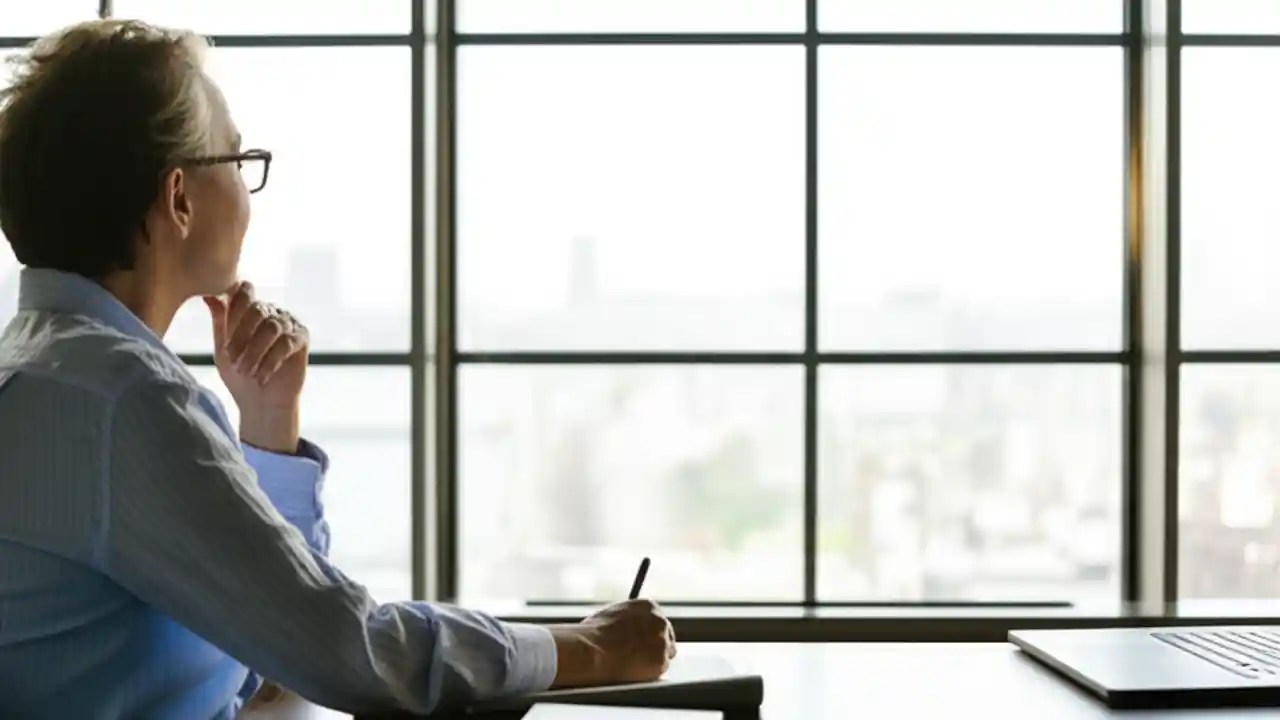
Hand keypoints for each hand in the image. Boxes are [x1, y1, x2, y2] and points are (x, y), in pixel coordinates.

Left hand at [203, 281, 309, 453]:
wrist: (260, 404)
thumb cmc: (240, 376)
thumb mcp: (223, 348)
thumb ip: (219, 321)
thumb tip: (208, 296)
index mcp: (251, 310)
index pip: (244, 293)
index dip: (234, 312)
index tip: (226, 341)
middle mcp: (272, 312)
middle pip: (258, 309)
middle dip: (241, 337)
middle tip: (233, 361)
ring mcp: (289, 324)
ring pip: (272, 327)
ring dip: (255, 352)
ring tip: (246, 371)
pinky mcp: (302, 340)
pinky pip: (286, 343)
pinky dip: (271, 362)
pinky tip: (262, 377)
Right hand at [548, 599, 677, 688]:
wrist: (591, 650)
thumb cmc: (593, 634)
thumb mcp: (613, 614)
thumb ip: (629, 619)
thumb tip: (627, 628)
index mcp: (648, 606)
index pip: (657, 621)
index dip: (649, 634)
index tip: (641, 642)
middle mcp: (660, 621)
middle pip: (666, 637)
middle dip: (655, 647)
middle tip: (640, 658)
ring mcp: (663, 641)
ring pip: (666, 655)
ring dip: (654, 661)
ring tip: (633, 666)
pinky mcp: (661, 662)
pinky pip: (659, 671)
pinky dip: (649, 674)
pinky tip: (634, 673)